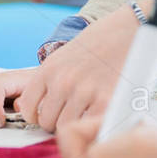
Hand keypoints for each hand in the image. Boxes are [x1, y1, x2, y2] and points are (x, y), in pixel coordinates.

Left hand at [22, 6, 140, 130]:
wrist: (129, 29)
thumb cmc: (99, 43)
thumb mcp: (63, 57)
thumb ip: (51, 81)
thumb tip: (41, 107)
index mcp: (48, 69)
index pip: (27, 107)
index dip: (36, 116)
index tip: (45, 117)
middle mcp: (62, 81)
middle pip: (47, 121)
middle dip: (57, 123)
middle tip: (71, 118)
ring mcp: (84, 91)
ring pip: (68, 127)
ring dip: (76, 126)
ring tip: (86, 118)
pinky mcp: (107, 100)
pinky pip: (91, 125)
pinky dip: (94, 126)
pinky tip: (99, 119)